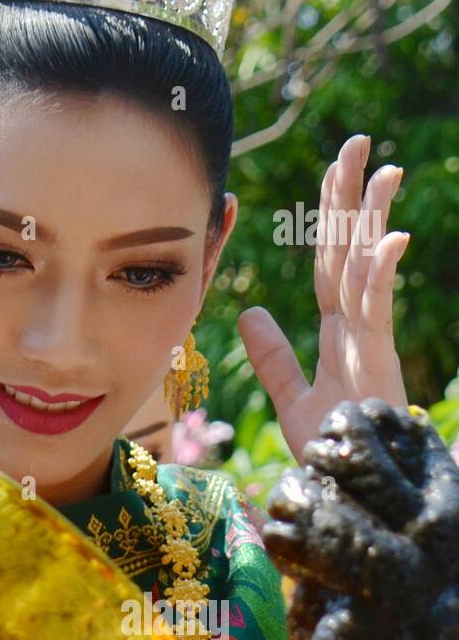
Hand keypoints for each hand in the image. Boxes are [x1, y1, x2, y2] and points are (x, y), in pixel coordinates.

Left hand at [238, 133, 408, 459]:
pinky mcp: (381, 366)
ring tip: (386, 171)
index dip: (329, 219)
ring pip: (371, 270)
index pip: (330, 262)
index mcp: (337, 331)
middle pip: (352, 251)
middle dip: (355, 198)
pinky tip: (390, 239)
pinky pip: (379, 313)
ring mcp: (372, 344)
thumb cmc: (333, 451)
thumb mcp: (292, 397)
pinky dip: (383, 277)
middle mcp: (358, 329)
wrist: (354, 496)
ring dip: (376, 221)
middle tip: (360, 144)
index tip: (333, 174)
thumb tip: (250, 313)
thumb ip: (274, 357)